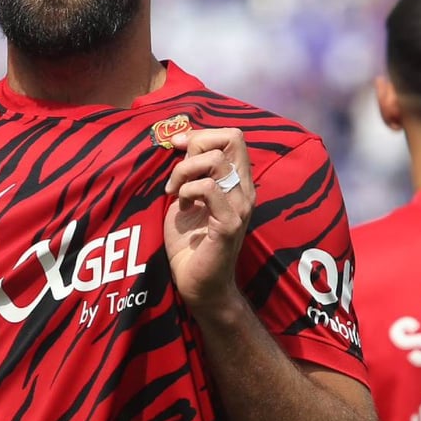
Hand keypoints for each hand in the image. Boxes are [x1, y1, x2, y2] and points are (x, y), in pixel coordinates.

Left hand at [163, 128, 254, 312]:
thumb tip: (179, 141)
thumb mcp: (187, 198)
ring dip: (185, 171)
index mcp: (238, 182)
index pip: (233, 136)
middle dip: (197, 145)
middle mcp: (245, 190)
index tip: (177, 148)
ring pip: (217, 161)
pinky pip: (208, 189)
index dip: (201, 135)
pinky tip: (181, 207)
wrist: (198, 285)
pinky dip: (187, 191)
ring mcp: (240, 206)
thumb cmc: (190, 244)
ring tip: (176, 192)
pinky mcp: (229, 224)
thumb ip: (189, 172)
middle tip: (178, 172)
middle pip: (233, 138)